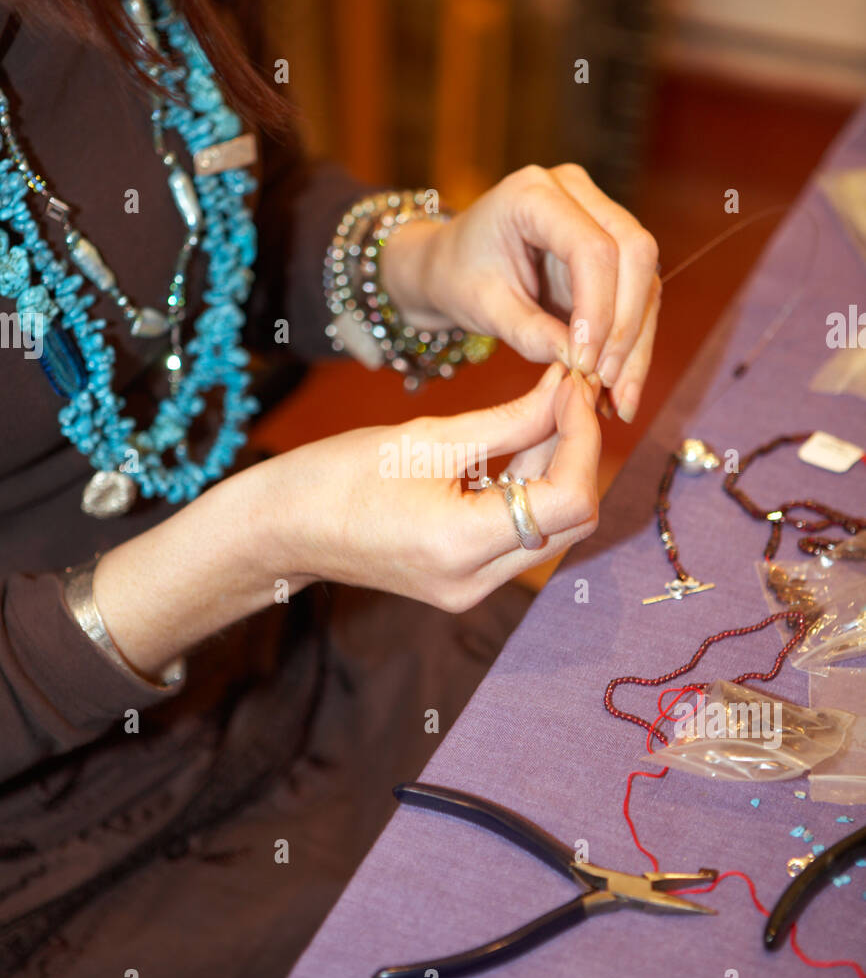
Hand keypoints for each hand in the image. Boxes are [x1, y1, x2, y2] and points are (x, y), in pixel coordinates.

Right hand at [92, 363, 598, 675]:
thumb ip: (509, 422)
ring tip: (541, 410)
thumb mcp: (426, 438)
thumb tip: (567, 392)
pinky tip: (518, 445)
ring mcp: (471, 588)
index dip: (584, 440)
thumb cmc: (337, 476)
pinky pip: (522, 536)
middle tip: (565, 394)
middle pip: (570, 520)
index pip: (569, 502)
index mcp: (461, 544)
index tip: (572, 389)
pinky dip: (530, 490)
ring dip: (557, 469)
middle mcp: (475, 581)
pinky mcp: (464, 582)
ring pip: (551, 529)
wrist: (282, 530)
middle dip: (578, 453)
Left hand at [383, 163, 660, 422]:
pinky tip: (622, 383)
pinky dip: (633, 339)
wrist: (453, 264)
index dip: (598, 308)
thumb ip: (529, 332)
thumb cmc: (460, 278)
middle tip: (609, 382)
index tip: (585, 363)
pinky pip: (638, 290)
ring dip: (637, 340)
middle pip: (634, 251)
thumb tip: (580, 364)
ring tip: (620, 396)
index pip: (591, 247)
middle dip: (627, 325)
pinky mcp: (612, 244)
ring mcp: (600, 213)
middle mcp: (576, 192)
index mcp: (533, 193)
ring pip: (645, 275)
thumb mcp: (483, 309)